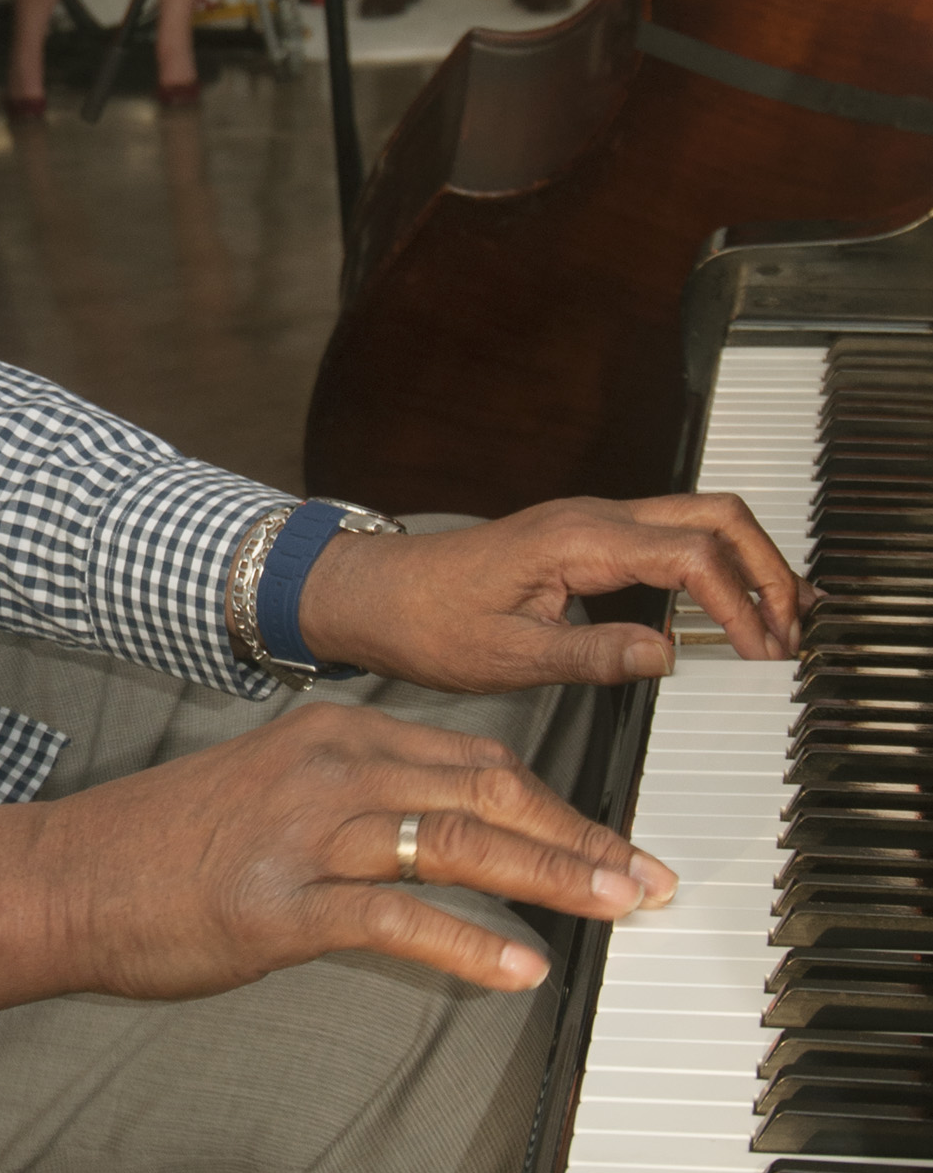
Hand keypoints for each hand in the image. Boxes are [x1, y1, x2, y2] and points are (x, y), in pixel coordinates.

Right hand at [0, 700, 676, 1017]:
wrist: (67, 875)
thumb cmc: (166, 843)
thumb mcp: (272, 788)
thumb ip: (357, 800)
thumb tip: (445, 833)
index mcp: (336, 731)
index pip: (479, 758)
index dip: (562, 805)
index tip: (618, 846)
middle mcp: (331, 765)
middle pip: (490, 789)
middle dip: (584, 838)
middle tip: (652, 881)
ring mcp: (304, 832)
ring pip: (458, 840)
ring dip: (553, 877)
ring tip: (620, 909)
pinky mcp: (279, 903)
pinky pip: (394, 918)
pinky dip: (468, 943)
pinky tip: (519, 968)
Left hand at [297, 494, 814, 693]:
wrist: (378, 594)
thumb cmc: (428, 622)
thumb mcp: (509, 656)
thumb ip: (593, 655)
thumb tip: (668, 657)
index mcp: (578, 540)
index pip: (690, 556)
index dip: (738, 604)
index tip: (762, 653)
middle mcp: (593, 517)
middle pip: (715, 516)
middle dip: (767, 567)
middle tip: (794, 629)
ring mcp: (594, 522)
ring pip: (700, 517)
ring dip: (748, 559)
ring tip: (784, 616)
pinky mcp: (589, 538)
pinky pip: (672, 535)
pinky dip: (716, 562)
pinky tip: (730, 603)